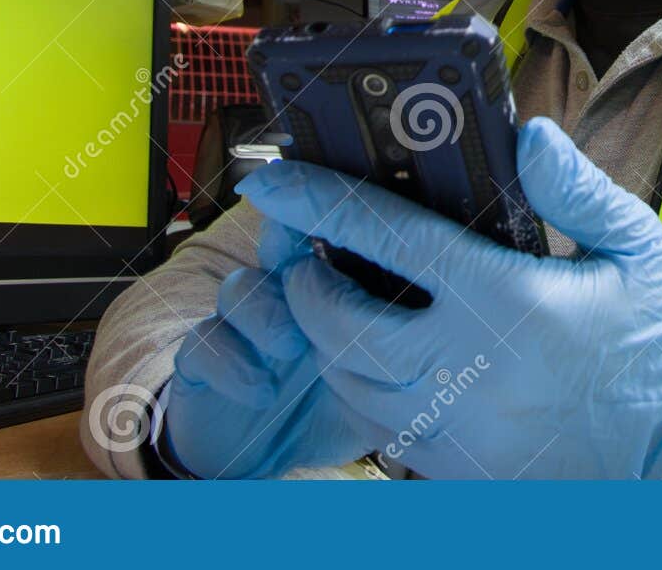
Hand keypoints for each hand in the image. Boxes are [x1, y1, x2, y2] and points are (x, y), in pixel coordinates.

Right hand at [162, 219, 385, 477]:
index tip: (336, 201)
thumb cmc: (330, 407)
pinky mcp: (204, 364)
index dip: (328, 205)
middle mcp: (284, 294)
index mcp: (330, 286)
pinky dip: (232, 364)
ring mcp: (242, 326)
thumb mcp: (379, 378)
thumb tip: (458, 323)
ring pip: (241, 289)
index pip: (328, 228)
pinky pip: (205, 345)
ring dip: (266, 311)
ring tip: (291, 345)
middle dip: (289, 243)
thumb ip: (403, 346)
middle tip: (305, 261)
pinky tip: (261, 389)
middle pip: (279, 242)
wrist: (263, 459)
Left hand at [238, 117, 661, 478]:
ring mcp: (461, 433)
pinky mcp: (465, 474)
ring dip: (328, 341)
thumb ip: (574, 186)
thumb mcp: (635, 244)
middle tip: (306, 256)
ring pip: (351, 386)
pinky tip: (387, 362)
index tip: (275, 180)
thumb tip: (527, 133)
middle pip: (340, 326)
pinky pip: (384, 433)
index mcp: (507, 303)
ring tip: (335, 304)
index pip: (386, 241)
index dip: (321, 204)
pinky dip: (368, 392)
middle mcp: (470, 371)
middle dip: (305, 286)